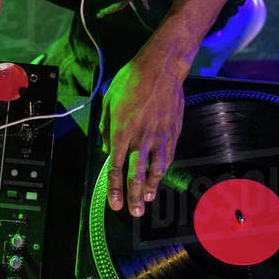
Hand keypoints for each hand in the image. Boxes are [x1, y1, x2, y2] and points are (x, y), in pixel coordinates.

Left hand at [101, 46, 187, 216]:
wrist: (160, 67)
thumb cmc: (130, 81)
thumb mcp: (108, 102)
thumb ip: (106, 129)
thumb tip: (107, 150)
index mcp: (121, 131)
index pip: (116, 167)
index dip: (114, 188)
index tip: (113, 203)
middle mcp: (140, 137)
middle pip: (136, 173)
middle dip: (133, 196)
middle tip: (134, 212)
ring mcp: (159, 135)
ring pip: (156, 168)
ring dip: (150, 186)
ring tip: (147, 200)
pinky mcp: (173, 131)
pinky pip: (168, 155)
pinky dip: (163, 169)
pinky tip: (159, 178)